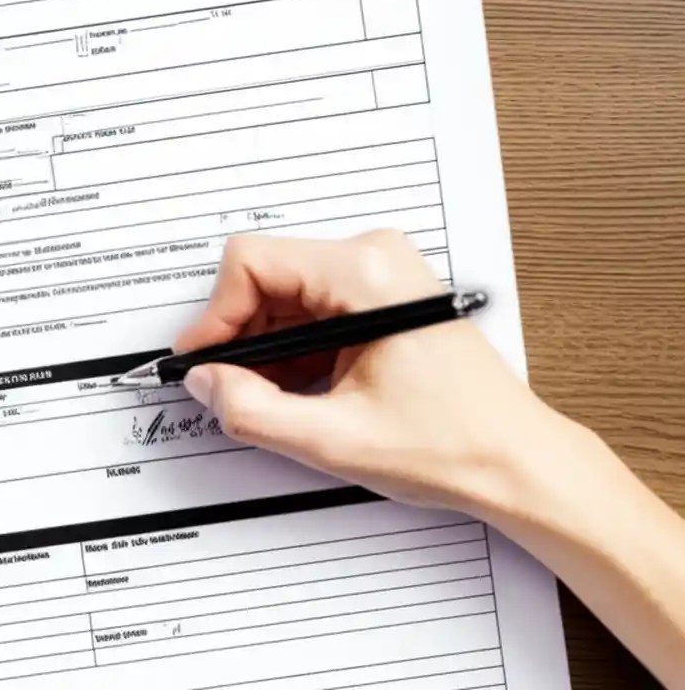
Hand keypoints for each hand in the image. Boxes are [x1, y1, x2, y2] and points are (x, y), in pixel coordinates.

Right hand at [176, 230, 574, 515]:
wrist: (514, 460)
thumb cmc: (454, 443)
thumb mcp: (335, 439)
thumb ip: (253, 411)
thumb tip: (206, 383)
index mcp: (366, 275)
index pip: (251, 261)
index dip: (215, 316)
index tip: (203, 361)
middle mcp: (375, 258)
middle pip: (265, 275)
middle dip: (240, 336)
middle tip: (231, 389)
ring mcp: (380, 274)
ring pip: (283, 293)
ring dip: (266, 347)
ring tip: (274, 399)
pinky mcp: (380, 296)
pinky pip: (310, 307)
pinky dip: (292, 349)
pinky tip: (299, 391)